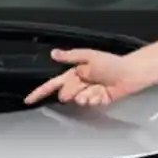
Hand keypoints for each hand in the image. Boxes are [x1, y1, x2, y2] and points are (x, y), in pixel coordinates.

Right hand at [24, 48, 143, 107]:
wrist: (129, 74)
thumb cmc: (111, 63)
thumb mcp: (88, 56)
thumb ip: (69, 57)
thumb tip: (53, 53)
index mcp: (74, 73)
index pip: (52, 84)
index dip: (40, 92)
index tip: (29, 99)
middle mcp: (79, 84)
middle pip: (66, 94)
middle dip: (73, 90)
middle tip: (85, 81)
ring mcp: (88, 93)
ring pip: (79, 100)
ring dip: (87, 94)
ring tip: (97, 86)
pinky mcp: (97, 101)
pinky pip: (91, 104)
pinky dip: (97, 98)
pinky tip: (103, 92)